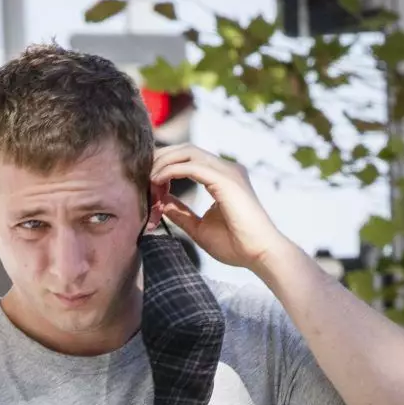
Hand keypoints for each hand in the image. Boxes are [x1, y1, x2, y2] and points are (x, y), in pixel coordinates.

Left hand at [151, 146, 286, 272]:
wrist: (261, 255)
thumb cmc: (237, 246)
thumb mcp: (200, 228)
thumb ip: (182, 213)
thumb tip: (163, 203)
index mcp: (223, 177)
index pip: (189, 159)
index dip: (166, 167)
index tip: (150, 187)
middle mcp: (227, 168)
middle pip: (185, 149)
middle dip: (161, 159)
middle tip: (142, 178)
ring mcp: (228, 171)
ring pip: (186, 152)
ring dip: (163, 163)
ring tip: (148, 181)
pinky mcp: (225, 179)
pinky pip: (191, 166)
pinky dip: (170, 171)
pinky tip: (157, 183)